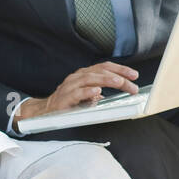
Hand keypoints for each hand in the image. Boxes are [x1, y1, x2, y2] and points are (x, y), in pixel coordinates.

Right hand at [13, 61, 139, 129]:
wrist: (44, 111)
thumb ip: (99, 91)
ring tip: (118, 82)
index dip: (120, 69)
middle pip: (99, 71)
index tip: (134, 75)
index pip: (104, 67)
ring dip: (105, 80)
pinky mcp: (63, 99)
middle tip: (132, 83)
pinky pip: (76, 93)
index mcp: (84, 75)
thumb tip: (116, 90)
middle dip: (118, 76)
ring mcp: (69, 87)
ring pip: (89, 79)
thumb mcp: (87, 95)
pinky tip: (97, 92)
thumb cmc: (67, 103)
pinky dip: (87, 92)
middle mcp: (77, 77)